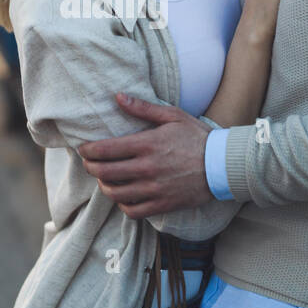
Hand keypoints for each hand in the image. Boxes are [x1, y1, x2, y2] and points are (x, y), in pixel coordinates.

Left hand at [76, 94, 212, 217]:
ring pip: (115, 193)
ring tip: (105, 179)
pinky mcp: (163, 204)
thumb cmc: (197, 137)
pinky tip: (123, 196)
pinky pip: (132, 210)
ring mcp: (154, 189)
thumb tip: (118, 97)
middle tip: (89, 163)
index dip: (88, 150)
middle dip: (90, 168)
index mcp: (147, 144)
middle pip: (104, 173)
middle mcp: (148, 168)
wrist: (222, 164)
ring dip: (104, 186)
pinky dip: (122, 205)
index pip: (105, 150)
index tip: (84, 149)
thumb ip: (143, 108)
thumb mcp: (173, 116)